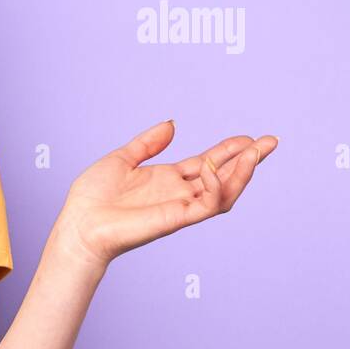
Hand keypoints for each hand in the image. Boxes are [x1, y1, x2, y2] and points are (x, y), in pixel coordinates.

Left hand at [52, 120, 278, 268]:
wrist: (78, 225)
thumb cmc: (92, 197)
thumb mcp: (121, 159)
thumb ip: (147, 142)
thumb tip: (173, 123)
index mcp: (166, 179)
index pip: (207, 162)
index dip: (229, 150)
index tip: (250, 137)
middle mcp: (178, 193)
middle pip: (224, 176)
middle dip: (248, 160)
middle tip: (271, 141)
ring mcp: (179, 207)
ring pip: (224, 192)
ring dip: (242, 173)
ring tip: (256, 152)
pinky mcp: (176, 219)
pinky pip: (206, 205)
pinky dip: (214, 186)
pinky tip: (209, 168)